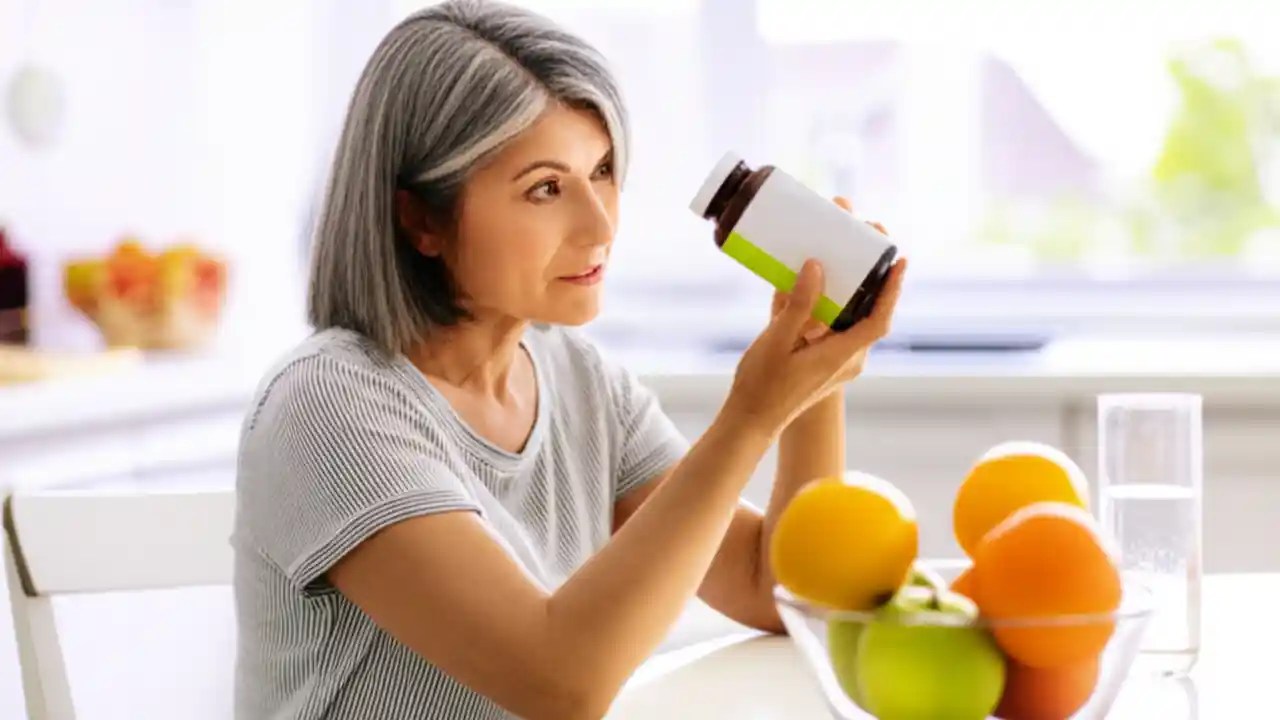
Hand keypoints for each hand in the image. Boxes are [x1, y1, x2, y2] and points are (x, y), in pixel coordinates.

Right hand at [767, 196, 891, 380]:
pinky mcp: (821, 356)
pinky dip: (826, 299)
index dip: (892, 290)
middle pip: (867, 310)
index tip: (900, 260)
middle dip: (869, 273)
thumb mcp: (777, 342)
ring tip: (843, 246)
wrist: (750, 421)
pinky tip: (813, 275)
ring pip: (849, 314)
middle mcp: (846, 357)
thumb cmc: (762, 386)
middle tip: (867, 235)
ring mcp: (835, 357)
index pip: (878, 319)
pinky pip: (831, 322)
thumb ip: (798, 305)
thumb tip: (817, 267)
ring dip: (847, 283)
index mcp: (842, 356)